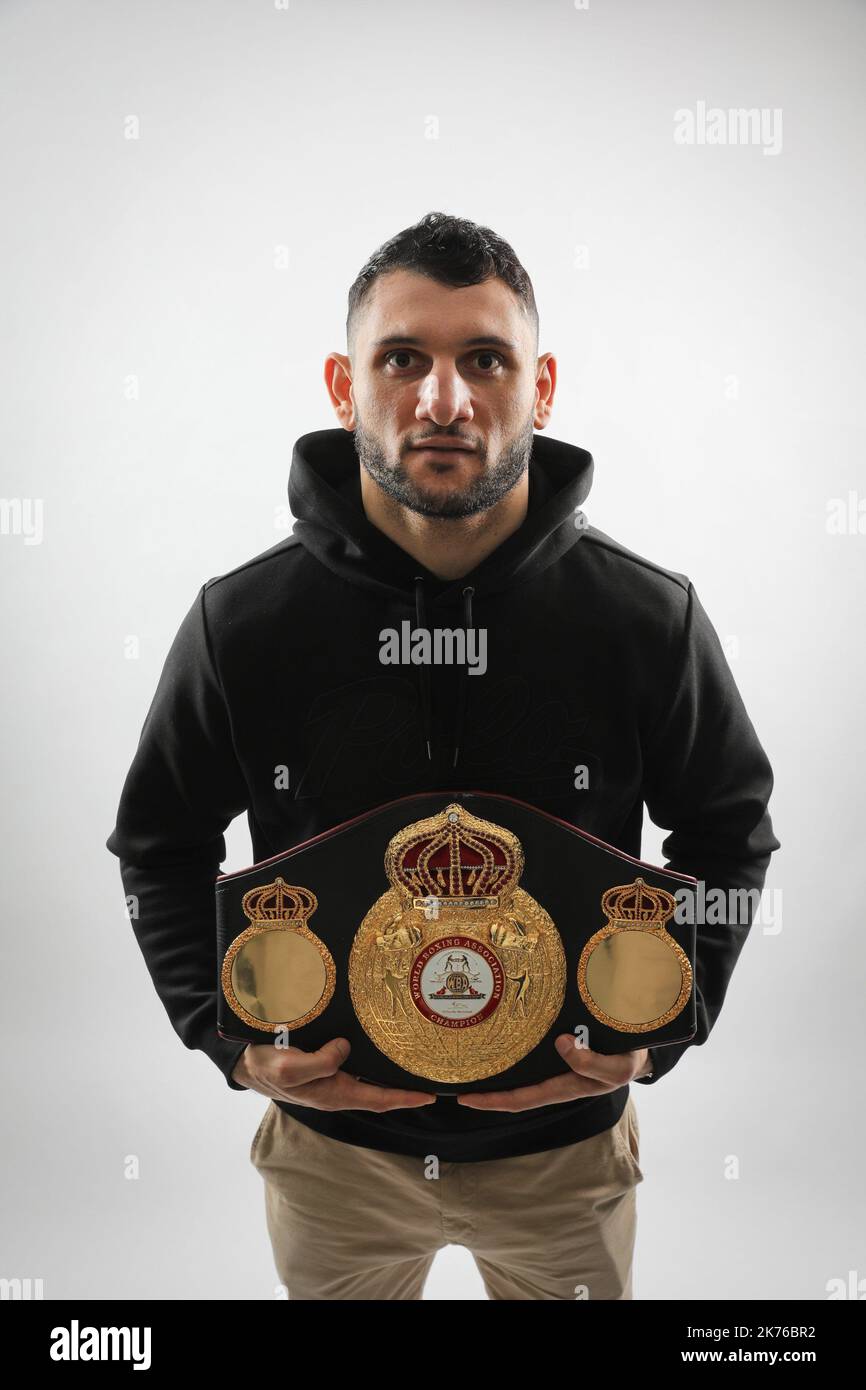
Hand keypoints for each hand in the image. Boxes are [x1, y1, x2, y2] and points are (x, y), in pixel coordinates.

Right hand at [231, 1037, 437, 1111]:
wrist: (241, 1060)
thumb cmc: (264, 1065)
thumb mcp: (289, 1067)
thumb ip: (319, 1063)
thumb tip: (346, 1050)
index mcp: (331, 1093)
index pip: (377, 1099)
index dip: (404, 1098)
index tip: (430, 1095)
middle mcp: (334, 1088)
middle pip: (377, 1091)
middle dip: (403, 1087)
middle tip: (430, 1074)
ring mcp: (327, 1078)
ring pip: (366, 1077)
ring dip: (388, 1073)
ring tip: (412, 1061)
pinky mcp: (321, 1065)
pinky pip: (351, 1064)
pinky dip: (368, 1059)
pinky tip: (377, 1047)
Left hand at [455, 1037, 650, 1111]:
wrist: (645, 1048)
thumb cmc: (630, 1059)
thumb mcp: (617, 1067)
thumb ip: (591, 1063)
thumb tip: (561, 1046)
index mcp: (566, 1086)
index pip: (522, 1098)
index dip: (493, 1100)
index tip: (465, 1097)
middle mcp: (557, 1077)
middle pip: (516, 1089)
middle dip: (487, 1090)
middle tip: (455, 1082)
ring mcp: (558, 1064)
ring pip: (522, 1071)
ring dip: (498, 1068)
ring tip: (470, 1058)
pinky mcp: (563, 1046)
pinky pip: (534, 1052)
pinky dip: (516, 1048)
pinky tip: (502, 1035)